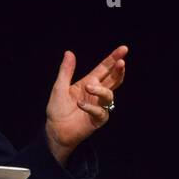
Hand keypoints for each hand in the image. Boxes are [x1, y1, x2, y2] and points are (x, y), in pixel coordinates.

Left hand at [44, 45, 127, 165]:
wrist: (54, 130)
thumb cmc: (57, 109)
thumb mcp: (59, 87)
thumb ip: (66, 71)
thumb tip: (69, 52)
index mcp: (89, 82)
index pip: (104, 68)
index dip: (113, 59)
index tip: (124, 49)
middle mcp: (96, 93)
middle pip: (113, 79)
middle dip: (119, 70)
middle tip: (121, 63)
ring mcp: (99, 106)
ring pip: (108, 95)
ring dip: (100, 90)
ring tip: (88, 87)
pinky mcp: (97, 120)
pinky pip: (100, 112)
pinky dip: (90, 107)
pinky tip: (80, 104)